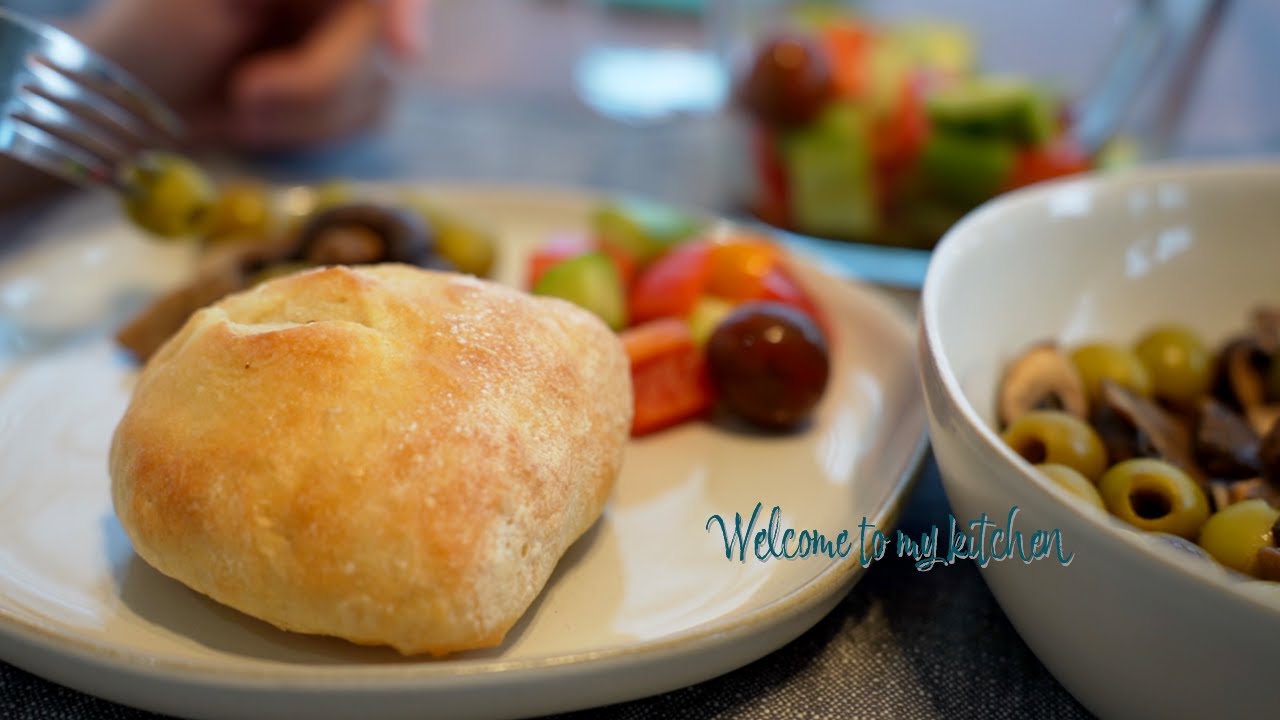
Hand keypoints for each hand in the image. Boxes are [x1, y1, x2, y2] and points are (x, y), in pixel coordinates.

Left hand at [80, 0, 426, 151]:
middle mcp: (337, 2)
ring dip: (304, 115)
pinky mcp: (354, 93)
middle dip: (317, 83)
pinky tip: (260, 120)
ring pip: (377, 89)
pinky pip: (365, 120)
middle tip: (245, 98)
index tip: (402, 51)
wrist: (132, 104)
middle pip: (381, 44)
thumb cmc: (154, 36)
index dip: (405, 12)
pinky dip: (309, 132)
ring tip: (239, 106)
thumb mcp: (203, 4)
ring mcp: (351, 43)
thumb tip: (361, 6)